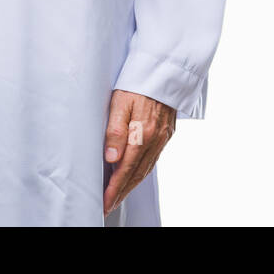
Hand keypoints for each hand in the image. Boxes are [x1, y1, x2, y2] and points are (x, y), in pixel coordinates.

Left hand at [103, 89, 176, 214]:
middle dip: (122, 192)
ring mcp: (164, 136)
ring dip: (132, 184)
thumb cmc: (138, 82)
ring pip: (146, 168)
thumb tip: (111, 158)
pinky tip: (137, 174)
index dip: (114, 188)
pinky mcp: (168, 132)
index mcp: (142, 133)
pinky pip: (154, 158)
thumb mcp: (119, 102)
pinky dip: (144, 171)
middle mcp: (155, 139)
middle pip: (137, 174)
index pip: (125, 169)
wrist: (166, 68)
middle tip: (109, 205)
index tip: (104, 202)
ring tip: (120, 194)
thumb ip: (115, 131)